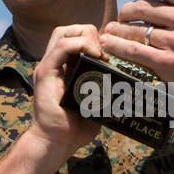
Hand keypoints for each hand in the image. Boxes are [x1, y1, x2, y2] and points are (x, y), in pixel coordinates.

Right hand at [28, 23, 102, 154]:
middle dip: (89, 33)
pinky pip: (60, 47)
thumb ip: (105, 90)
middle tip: (104, 52)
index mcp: (64, 68)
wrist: (56, 143)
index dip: (94, 38)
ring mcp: (48, 67)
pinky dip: (79, 44)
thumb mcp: (96, 104)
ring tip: (99, 53)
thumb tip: (128, 85)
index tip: (109, 53)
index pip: (75, 38)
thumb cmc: (75, 128)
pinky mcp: (45, 73)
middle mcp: (54, 64)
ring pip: (62, 33)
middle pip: (68, 30)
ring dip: (85, 36)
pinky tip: (94, 55)